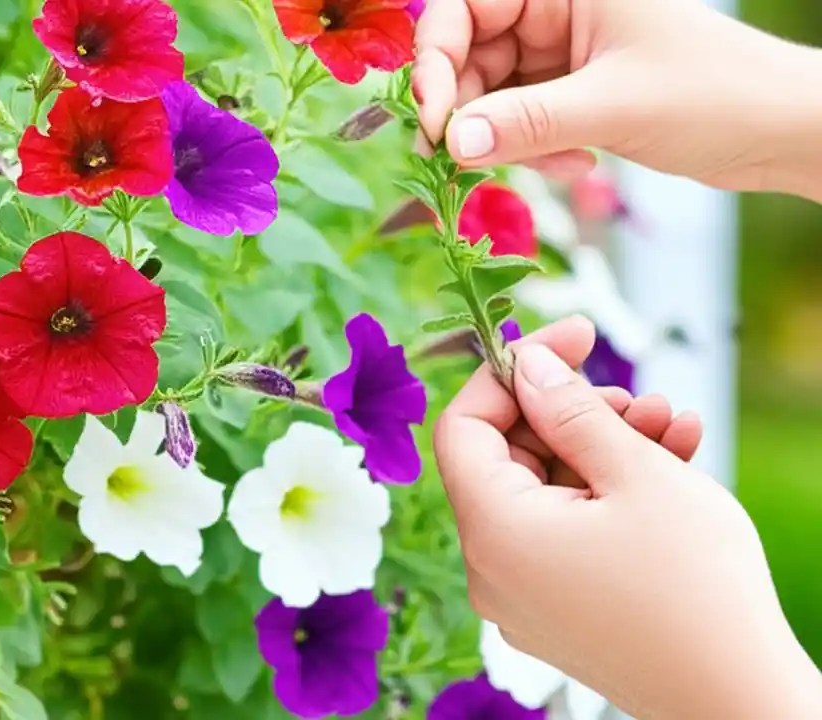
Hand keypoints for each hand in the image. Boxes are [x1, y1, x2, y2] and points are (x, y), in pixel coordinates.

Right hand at [412, 0, 821, 198]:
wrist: (782, 132)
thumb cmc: (717, 94)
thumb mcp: (613, 107)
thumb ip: (526, 123)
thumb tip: (452, 143)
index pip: (466, 8)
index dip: (437, 61)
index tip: (433, 120)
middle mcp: (559, 12)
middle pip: (470, 54)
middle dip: (468, 109)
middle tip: (460, 158)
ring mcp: (564, 54)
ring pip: (492, 94)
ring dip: (504, 138)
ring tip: (552, 163)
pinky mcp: (572, 94)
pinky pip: (519, 121)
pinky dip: (530, 150)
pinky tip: (573, 163)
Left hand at [434, 317, 821, 718]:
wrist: (741, 699)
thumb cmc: (694, 587)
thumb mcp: (635, 474)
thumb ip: (572, 410)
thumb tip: (527, 364)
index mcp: (492, 531)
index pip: (464, 425)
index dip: (512, 371)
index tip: (573, 336)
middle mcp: (490, 568)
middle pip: (508, 459)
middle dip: (574, 415)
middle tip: (638, 398)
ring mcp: (522, 596)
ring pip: (547, 494)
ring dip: (603, 450)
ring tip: (673, 426)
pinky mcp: (556, 611)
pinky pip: (565, 534)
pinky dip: (608, 497)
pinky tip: (672, 461)